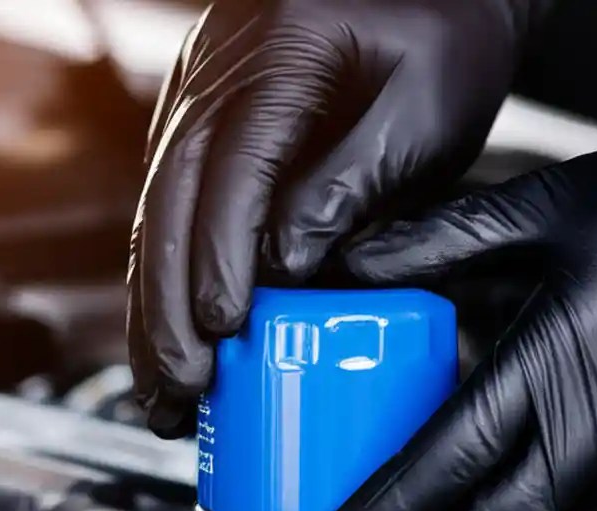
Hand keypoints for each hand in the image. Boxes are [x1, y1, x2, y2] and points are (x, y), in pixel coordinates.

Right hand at [128, 0, 543, 436]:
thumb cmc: (444, 36)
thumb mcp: (422, 110)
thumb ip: (351, 185)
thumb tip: (288, 268)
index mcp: (276, 56)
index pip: (228, 171)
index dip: (217, 257)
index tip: (223, 330)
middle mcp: (216, 72)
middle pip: (165, 198)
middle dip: (164, 305)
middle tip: (176, 389)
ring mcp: (199, 92)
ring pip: (153, 208)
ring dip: (152, 304)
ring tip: (162, 387)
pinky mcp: (202, 120)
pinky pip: (169, 203)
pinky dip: (167, 273)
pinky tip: (174, 331)